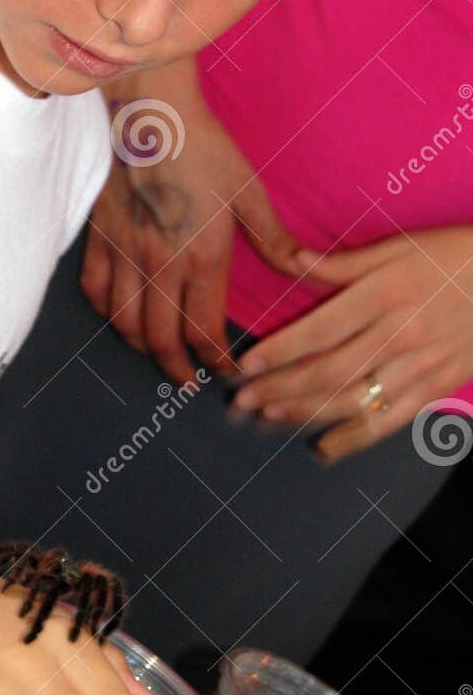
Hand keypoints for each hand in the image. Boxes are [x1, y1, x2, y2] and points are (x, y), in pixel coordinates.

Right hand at [81, 61, 300, 382]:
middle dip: (177, 370)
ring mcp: (125, 254)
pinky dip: (107, 314)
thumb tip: (307, 270)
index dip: (216, 361)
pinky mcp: (100, 239)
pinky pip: (96, 292)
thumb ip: (275, 239)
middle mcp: (161, 264)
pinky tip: (120, 316)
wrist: (149, 114)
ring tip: (156, 355)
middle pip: (161, 341)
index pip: (205, 331)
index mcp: (203, 256)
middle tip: (189, 381)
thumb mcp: (249, 191)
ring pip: (125, 324)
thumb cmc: (204, 148)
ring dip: (141, 348)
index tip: (227, 372)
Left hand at [231, 226, 472, 460]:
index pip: (320, 329)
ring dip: (305, 413)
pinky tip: (323, 447)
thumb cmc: (454, 256)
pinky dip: (354, 438)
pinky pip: (389, 421)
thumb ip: (342, 263)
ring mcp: (420, 366)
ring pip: (353, 400)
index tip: (245, 366)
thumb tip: (290, 260)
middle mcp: (399, 334)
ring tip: (267, 418)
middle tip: (242, 402)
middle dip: (279, 389)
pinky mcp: (437, 388)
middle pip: (328, 371)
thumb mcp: (399, 247)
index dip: (279, 351)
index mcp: (385, 294)